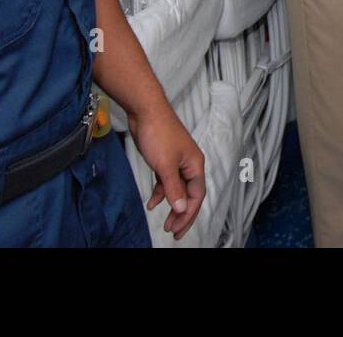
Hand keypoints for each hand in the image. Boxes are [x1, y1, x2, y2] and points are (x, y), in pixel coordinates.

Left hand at [129, 99, 205, 239]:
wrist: (145, 110)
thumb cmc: (158, 132)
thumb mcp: (165, 165)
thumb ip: (173, 188)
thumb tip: (181, 209)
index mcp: (195, 165)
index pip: (196, 196)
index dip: (188, 215)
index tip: (176, 229)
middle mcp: (189, 164)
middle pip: (189, 194)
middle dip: (182, 214)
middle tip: (172, 231)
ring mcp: (177, 161)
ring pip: (177, 189)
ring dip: (171, 205)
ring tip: (164, 222)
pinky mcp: (165, 158)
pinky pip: (167, 181)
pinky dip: (161, 192)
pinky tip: (152, 202)